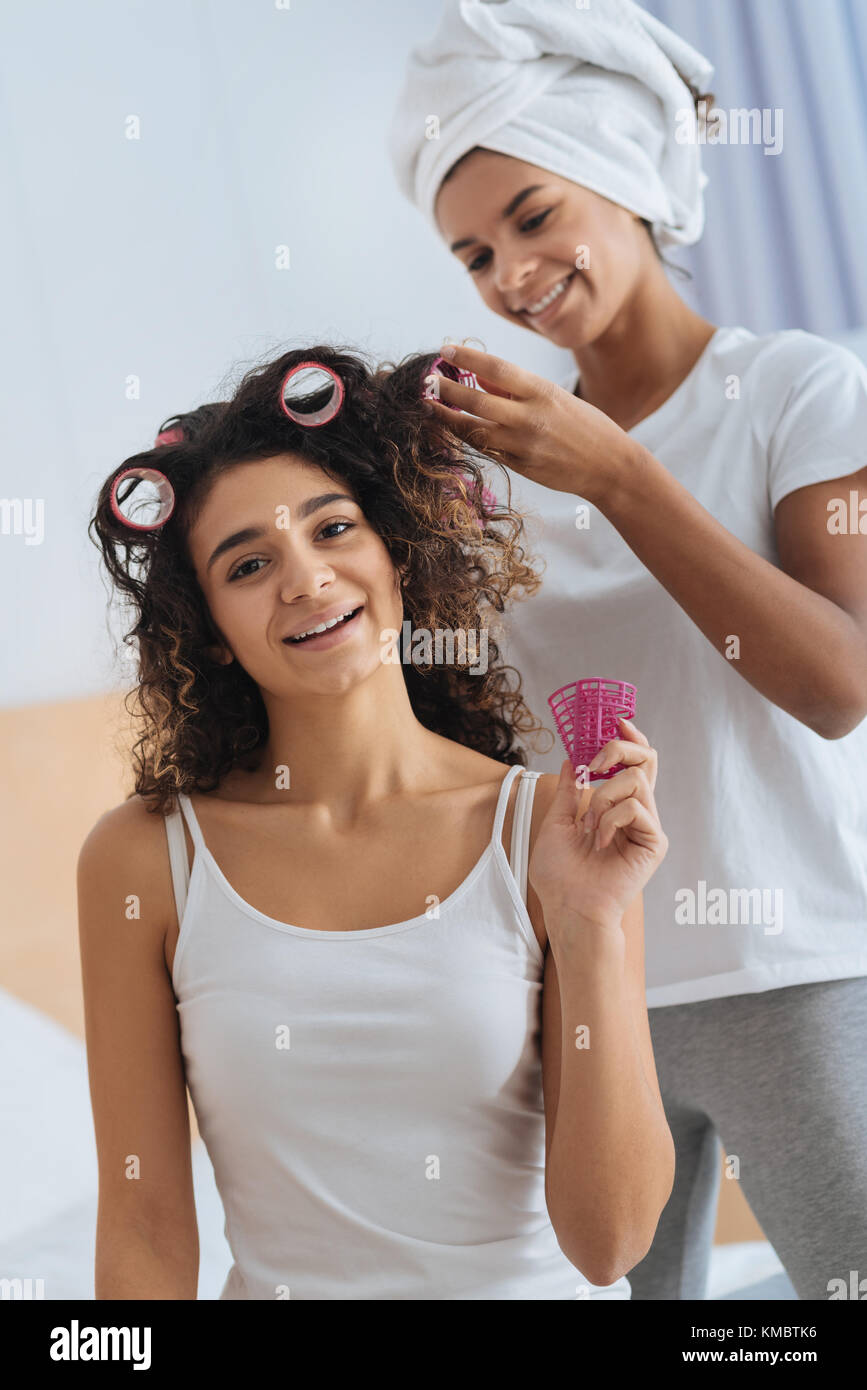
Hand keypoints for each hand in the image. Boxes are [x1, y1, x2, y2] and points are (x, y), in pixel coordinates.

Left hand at [423, 342, 637, 504]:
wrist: (609, 466)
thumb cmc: (584, 426)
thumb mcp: (555, 397)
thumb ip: (517, 388)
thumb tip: (481, 377)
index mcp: (541, 391)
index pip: (495, 368)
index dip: (466, 358)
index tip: (445, 350)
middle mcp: (529, 417)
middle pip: (476, 400)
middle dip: (446, 390)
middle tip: (427, 382)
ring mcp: (523, 445)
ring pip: (473, 430)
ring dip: (447, 417)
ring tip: (429, 407)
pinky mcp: (520, 466)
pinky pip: (485, 449)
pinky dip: (466, 438)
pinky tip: (452, 429)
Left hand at [528, 717, 667, 934]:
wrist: (569, 908)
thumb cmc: (561, 875)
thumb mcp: (557, 822)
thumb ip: (569, 791)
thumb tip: (572, 759)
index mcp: (615, 806)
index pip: (632, 763)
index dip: (628, 738)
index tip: (615, 722)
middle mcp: (636, 812)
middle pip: (647, 760)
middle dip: (620, 748)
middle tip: (595, 762)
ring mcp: (647, 826)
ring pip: (637, 780)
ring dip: (603, 796)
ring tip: (588, 825)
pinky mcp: (654, 841)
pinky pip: (637, 807)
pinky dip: (610, 818)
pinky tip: (599, 841)